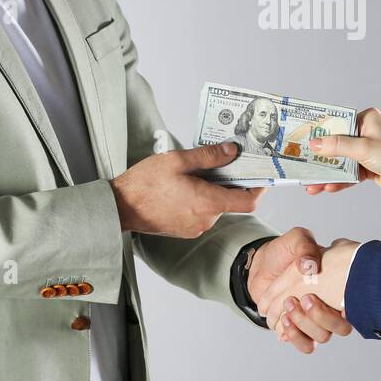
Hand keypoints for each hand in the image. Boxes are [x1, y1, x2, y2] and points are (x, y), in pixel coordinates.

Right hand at [111, 141, 264, 237]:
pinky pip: (201, 213)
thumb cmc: (145, 183)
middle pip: (230, 200)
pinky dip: (199, 199)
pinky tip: (183, 186)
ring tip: (193, 172)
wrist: (119, 207)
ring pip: (214, 206)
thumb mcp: (177, 160)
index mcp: (208, 202)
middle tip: (219, 162)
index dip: (259, 188)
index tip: (260, 174)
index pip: (248, 201)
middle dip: (227, 182)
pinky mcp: (185, 230)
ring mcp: (195, 227)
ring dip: (211, 190)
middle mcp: (205, 220)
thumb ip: (208, 156)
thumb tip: (232, 151)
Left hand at [257, 237, 360, 335]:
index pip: (352, 303)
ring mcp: (317, 321)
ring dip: (305, 324)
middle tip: (304, 298)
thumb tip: (310, 266)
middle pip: (341, 327)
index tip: (324, 297)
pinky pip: (305, 345)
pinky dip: (294, 336)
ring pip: (322, 337)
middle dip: (321, 316)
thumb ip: (305, 247)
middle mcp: (332, 305)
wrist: (263, 264)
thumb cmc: (285, 251)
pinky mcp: (301, 330)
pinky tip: (283, 321)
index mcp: (338, 284)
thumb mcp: (296, 240)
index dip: (344, 306)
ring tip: (288, 306)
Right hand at [303, 107, 380, 207]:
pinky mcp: (368, 167)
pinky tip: (328, 188)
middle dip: (320, 158)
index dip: (318, 131)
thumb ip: (338, 146)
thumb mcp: (364, 148)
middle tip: (302, 166)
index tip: (300, 139)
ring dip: (327, 173)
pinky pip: (348, 173)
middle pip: (335, 144)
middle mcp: (365, 132)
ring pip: (340, 161)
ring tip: (312, 185)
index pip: (336, 122)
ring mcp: (366, 150)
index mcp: (366, 119)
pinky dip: (339, 180)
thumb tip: (315, 143)